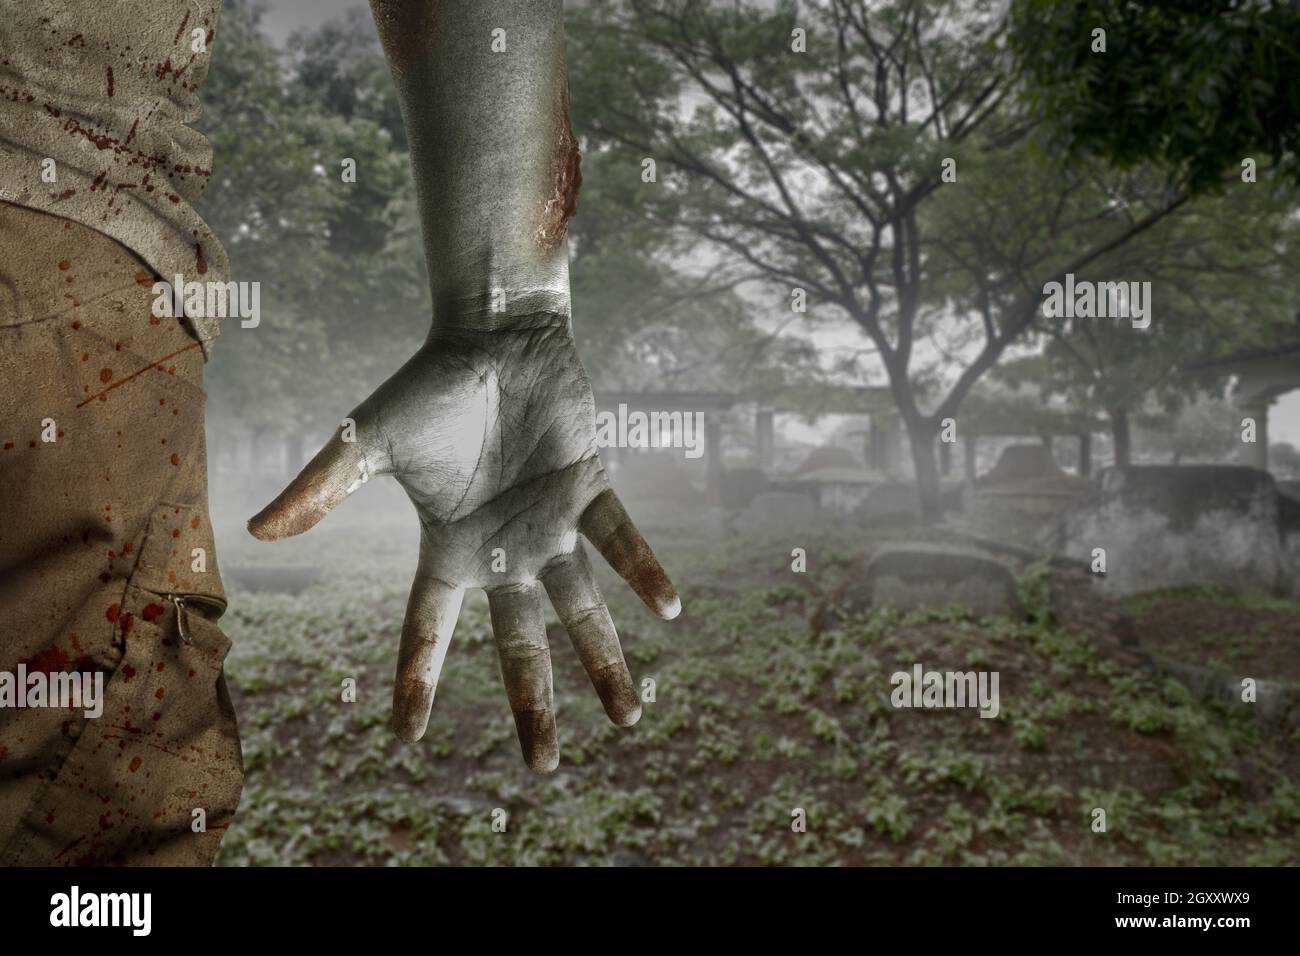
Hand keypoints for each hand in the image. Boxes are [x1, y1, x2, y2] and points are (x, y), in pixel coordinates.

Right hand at [248, 319, 679, 771]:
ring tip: (630, 717)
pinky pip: (620, 539)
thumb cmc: (428, 389)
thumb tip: (255, 532)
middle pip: (520, 644)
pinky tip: (669, 611)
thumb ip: (323, 489)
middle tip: (545, 767)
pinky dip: (642, 571)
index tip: (410, 739)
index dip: (419, 680)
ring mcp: (552, 525)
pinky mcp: (589, 489)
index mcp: (451, 549)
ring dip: (606, 659)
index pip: (430, 628)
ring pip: (582, 607)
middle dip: (533, 704)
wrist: (491, 337)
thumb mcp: (368, 441)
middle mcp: (506, 551)